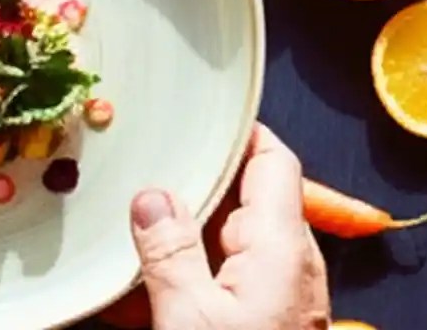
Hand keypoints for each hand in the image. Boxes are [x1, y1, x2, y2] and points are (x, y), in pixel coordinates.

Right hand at [128, 123, 329, 329]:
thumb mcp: (190, 318)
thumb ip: (169, 254)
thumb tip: (151, 197)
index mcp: (281, 246)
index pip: (272, 158)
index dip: (234, 132)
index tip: (190, 117)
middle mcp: (293, 264)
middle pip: (246, 197)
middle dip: (193, 184)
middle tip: (142, 169)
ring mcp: (286, 293)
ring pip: (232, 240)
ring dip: (186, 234)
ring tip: (133, 232)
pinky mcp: (271, 318)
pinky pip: (229, 277)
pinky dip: (193, 272)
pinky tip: (145, 291)